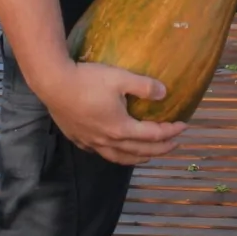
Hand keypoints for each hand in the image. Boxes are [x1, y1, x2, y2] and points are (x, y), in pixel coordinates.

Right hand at [37, 58, 183, 166]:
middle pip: (139, 151)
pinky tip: (114, 149)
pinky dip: (114, 154)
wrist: (53, 83)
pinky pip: (100, 153)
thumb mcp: (120, 78)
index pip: (152, 135)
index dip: (170, 131)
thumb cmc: (87, 79)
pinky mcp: (78, 138)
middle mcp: (108, 140)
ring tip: (149, 155)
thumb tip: (165, 93)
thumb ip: (145, 86)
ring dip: (138, 157)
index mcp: (121, 127)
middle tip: (174, 144)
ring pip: (119, 157)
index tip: (184, 126)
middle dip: (160, 148)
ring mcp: (91, 142)